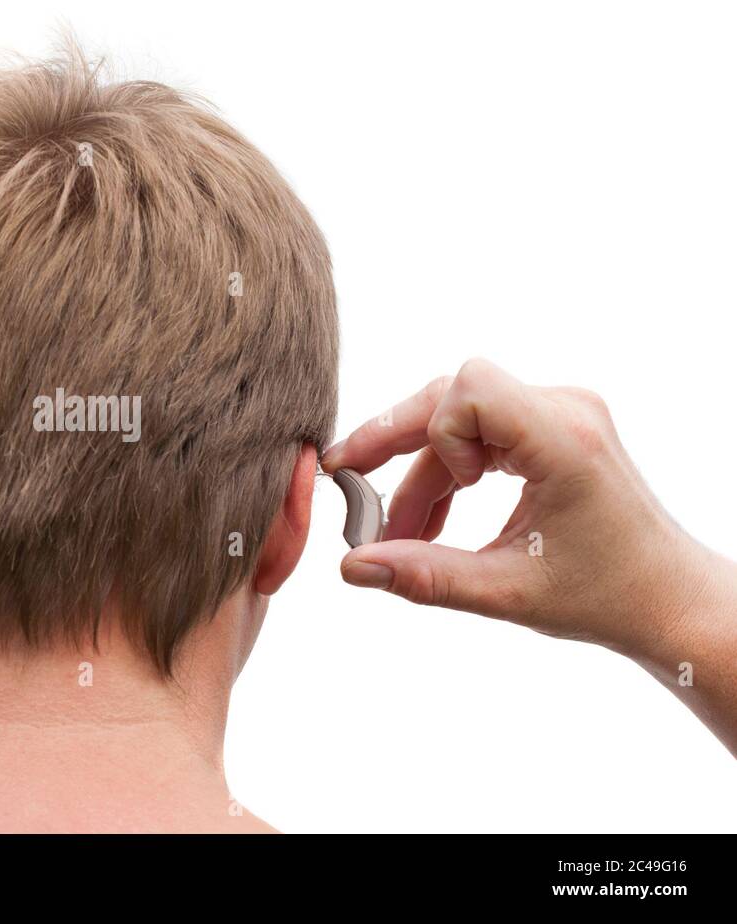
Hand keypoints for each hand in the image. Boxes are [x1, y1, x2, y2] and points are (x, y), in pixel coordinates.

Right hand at [322, 358, 719, 660]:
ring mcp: (559, 415)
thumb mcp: (508, 593)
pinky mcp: (552, 429)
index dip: (436, 435)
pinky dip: (446, 471)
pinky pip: (479, 431)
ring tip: (399, 533)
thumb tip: (353, 567)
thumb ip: (425, 577)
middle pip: (452, 394)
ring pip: (457, 415)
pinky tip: (430, 521)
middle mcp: (564, 411)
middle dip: (395, 440)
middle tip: (349, 482)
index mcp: (564, 440)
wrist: (667, 599)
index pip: (470, 389)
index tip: (443, 494)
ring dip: (420, 470)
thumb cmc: (606, 596)